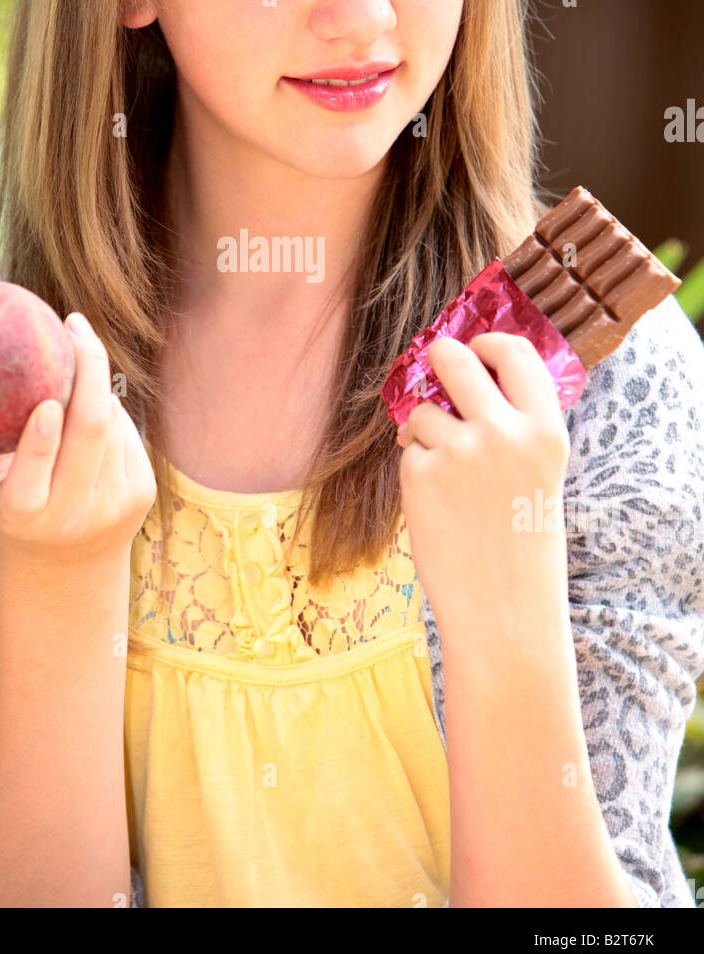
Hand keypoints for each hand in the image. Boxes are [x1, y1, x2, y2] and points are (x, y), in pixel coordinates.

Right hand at [0, 312, 156, 562]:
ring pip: (112, 424)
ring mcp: (113, 504)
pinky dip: (112, 411)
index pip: (34, 474)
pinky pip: (128, 434)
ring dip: (97, 388)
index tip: (47, 402)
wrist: (70, 567)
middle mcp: (72, 512)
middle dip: (90, 370)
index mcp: (24, 510)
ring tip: (79, 361)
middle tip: (75, 325)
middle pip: (91, 431)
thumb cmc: (13, 508)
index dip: (42, 440)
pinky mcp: (141, 494)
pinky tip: (96, 401)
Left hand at [395, 333, 570, 647]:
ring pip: (422, 409)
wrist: (505, 610)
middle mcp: (504, 432)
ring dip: (425, 432)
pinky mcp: (421, 474)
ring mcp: (459, 451)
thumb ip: (513, 422)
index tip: (474, 348)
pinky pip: (408, 450)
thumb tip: (466, 370)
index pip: (513, 351)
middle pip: (453, 357)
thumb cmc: (523, 542)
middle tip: (434, 372)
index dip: (487, 343)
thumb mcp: (538, 472)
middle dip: (436, 360)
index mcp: (545, 429)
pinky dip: (416, 470)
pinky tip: (438, 505)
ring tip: (451, 479)